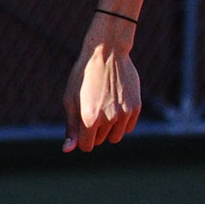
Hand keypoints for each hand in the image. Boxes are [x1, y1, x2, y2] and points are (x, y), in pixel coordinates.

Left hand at [61, 24, 141, 151]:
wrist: (107, 53)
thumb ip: (71, 127)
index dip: (82, 138)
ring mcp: (124, 114)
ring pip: (116, 137)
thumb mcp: (70, 99)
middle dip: (94, 131)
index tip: (81, 125)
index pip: (86, 146)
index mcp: (89, 118)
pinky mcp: (136, 108)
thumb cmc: (83, 76)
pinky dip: (122, 122)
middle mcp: (109, 119)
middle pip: (101, 140)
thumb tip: (68, 150)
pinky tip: (115, 106)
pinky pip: (128, 127)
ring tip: (103, 109)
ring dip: (109, 129)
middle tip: (92, 109)